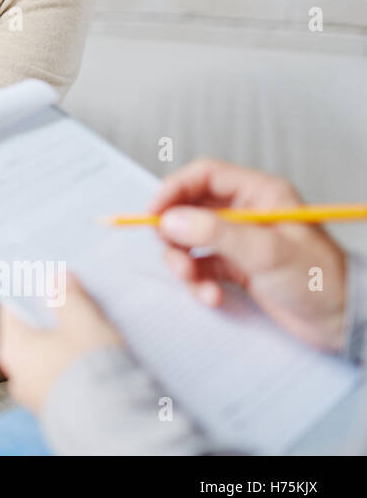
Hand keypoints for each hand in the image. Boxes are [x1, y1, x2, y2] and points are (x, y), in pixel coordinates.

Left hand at [0, 275, 122, 413]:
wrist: (113, 425)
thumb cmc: (90, 370)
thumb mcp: (81, 322)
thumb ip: (67, 297)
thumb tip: (58, 278)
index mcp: (12, 349)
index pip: (13, 309)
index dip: (30, 291)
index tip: (46, 277)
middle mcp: (16, 374)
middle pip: (30, 333)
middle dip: (52, 317)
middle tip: (73, 300)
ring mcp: (35, 395)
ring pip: (47, 356)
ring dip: (65, 342)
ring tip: (89, 329)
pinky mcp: (56, 408)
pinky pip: (60, 377)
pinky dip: (72, 365)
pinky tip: (93, 358)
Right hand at [148, 157, 347, 352]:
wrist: (343, 321)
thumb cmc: (319, 278)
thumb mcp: (266, 251)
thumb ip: (215, 232)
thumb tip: (170, 220)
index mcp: (259, 194)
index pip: (204, 177)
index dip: (174, 190)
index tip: (154, 213)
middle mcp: (245, 213)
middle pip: (190, 209)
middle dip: (176, 234)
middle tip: (174, 254)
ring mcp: (240, 241)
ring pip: (191, 240)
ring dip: (184, 262)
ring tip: (194, 280)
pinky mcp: (237, 268)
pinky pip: (202, 267)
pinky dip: (199, 282)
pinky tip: (212, 296)